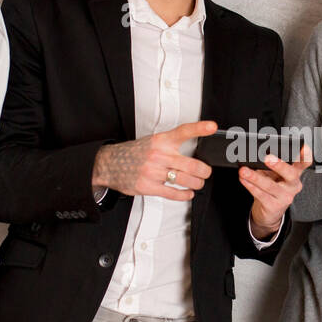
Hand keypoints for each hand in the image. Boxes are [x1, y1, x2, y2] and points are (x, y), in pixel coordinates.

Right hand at [92, 120, 217, 201]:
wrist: (109, 164)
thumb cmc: (135, 153)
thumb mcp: (153, 142)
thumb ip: (171, 145)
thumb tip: (194, 154)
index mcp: (161, 140)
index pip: (183, 131)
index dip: (199, 128)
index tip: (212, 127)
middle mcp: (158, 155)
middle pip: (192, 165)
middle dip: (204, 172)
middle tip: (206, 172)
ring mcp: (153, 171)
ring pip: (185, 180)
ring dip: (196, 184)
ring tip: (197, 183)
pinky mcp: (148, 186)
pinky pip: (173, 193)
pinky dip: (185, 195)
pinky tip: (188, 193)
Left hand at [240, 143, 314, 235]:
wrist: (270, 210)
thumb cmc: (273, 186)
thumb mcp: (275, 173)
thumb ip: (270, 164)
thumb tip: (255, 155)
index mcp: (296, 173)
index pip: (304, 163)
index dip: (305, 156)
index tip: (303, 147)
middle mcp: (293, 185)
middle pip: (290, 174)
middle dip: (279, 165)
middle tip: (268, 158)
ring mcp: (285, 197)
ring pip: (271, 186)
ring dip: (256, 177)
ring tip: (244, 171)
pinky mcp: (274, 206)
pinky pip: (261, 195)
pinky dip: (251, 186)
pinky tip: (244, 180)